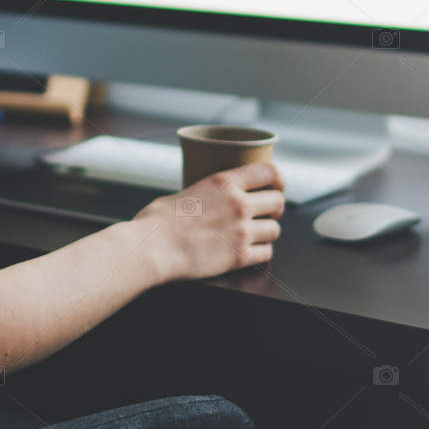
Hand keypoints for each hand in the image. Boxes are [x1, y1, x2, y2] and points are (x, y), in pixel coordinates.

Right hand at [131, 160, 285, 281]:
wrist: (151, 249)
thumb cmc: (156, 222)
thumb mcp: (184, 193)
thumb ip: (206, 194)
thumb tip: (208, 199)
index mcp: (224, 183)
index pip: (268, 171)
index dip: (278, 178)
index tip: (277, 184)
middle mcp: (238, 204)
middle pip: (278, 202)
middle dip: (274, 208)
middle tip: (266, 213)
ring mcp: (241, 231)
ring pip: (275, 230)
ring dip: (267, 232)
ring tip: (255, 234)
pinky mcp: (239, 257)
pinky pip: (266, 253)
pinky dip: (260, 252)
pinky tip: (249, 251)